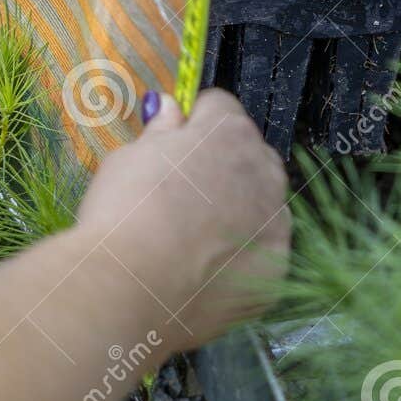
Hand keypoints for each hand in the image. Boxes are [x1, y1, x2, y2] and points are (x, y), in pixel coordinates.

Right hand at [76, 89, 289, 348]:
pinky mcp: (277, 269)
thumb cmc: (123, 213)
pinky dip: (240, 258)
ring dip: (238, 212)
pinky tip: (205, 273)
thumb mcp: (128, 159)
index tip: (171, 146)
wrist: (129, 292)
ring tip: (191, 240)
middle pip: (250, 155)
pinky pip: (262, 253)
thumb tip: (169, 108)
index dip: (193, 124)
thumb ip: (160, 132)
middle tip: (180, 195)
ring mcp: (276, 223)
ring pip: (263, 205)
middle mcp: (264, 171)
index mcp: (228, 132)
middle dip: (223, 165)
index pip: (219, 108)